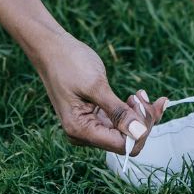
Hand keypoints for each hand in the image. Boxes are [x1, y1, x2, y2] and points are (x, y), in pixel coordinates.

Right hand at [34, 32, 165, 154]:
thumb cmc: (68, 63)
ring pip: (126, 132)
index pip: (121, 145)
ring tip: (139, 94)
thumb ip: (118, 111)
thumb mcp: (95, 86)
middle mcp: (85, 133)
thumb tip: (139, 133)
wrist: (52, 48)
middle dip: (141, 121)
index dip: (138, 130)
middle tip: (140, 96)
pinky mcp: (97, 116)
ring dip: (139, 114)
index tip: (140, 104)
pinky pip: (121, 121)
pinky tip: (139, 96)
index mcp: (80, 130)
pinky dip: (134, 110)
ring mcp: (91, 125)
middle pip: (126, 141)